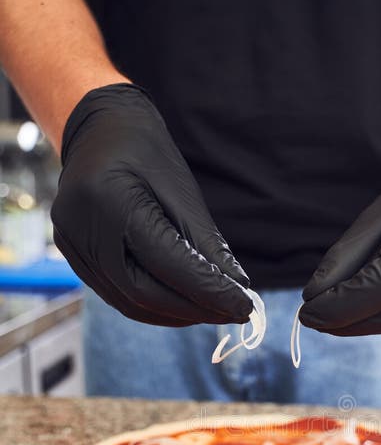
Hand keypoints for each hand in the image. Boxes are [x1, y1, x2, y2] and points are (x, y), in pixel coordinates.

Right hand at [51, 83, 252, 326]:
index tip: (245, 306)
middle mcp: (83, 228)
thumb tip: (236, 287)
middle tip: (234, 313)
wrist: (97, 129)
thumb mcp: (182, 189)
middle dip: (195, 309)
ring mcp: (72, 247)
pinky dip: (154, 306)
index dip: (209, 291)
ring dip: (177, 315)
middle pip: (144, 293)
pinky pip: (117, 296)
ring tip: (214, 311)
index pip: (168, 263)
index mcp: (111, 201)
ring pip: (130, 302)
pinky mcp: (74, 258)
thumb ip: (206, 243)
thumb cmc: (143, 151)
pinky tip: (183, 305)